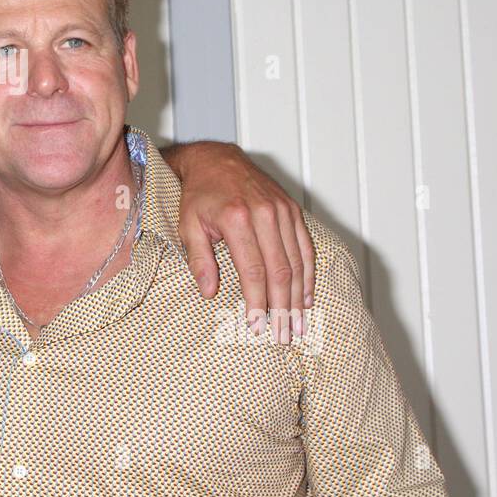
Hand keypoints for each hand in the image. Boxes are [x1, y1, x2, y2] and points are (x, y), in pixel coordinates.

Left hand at [164, 141, 314, 344]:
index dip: (258, 302)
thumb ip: (199, 259)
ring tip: (297, 326)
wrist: (216, 160)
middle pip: (280, 270)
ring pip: (297, 262)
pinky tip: (306, 298)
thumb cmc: (199, 195)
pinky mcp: (293, 210)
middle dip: (282, 308)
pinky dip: (308, 275)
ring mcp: (282, 210)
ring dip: (298, 298)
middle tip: (282, 336)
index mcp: (237, 218)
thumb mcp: (188, 225)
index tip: (258, 327)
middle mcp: (265, 213)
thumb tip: (209, 292)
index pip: (253, 270)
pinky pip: (306, 247)